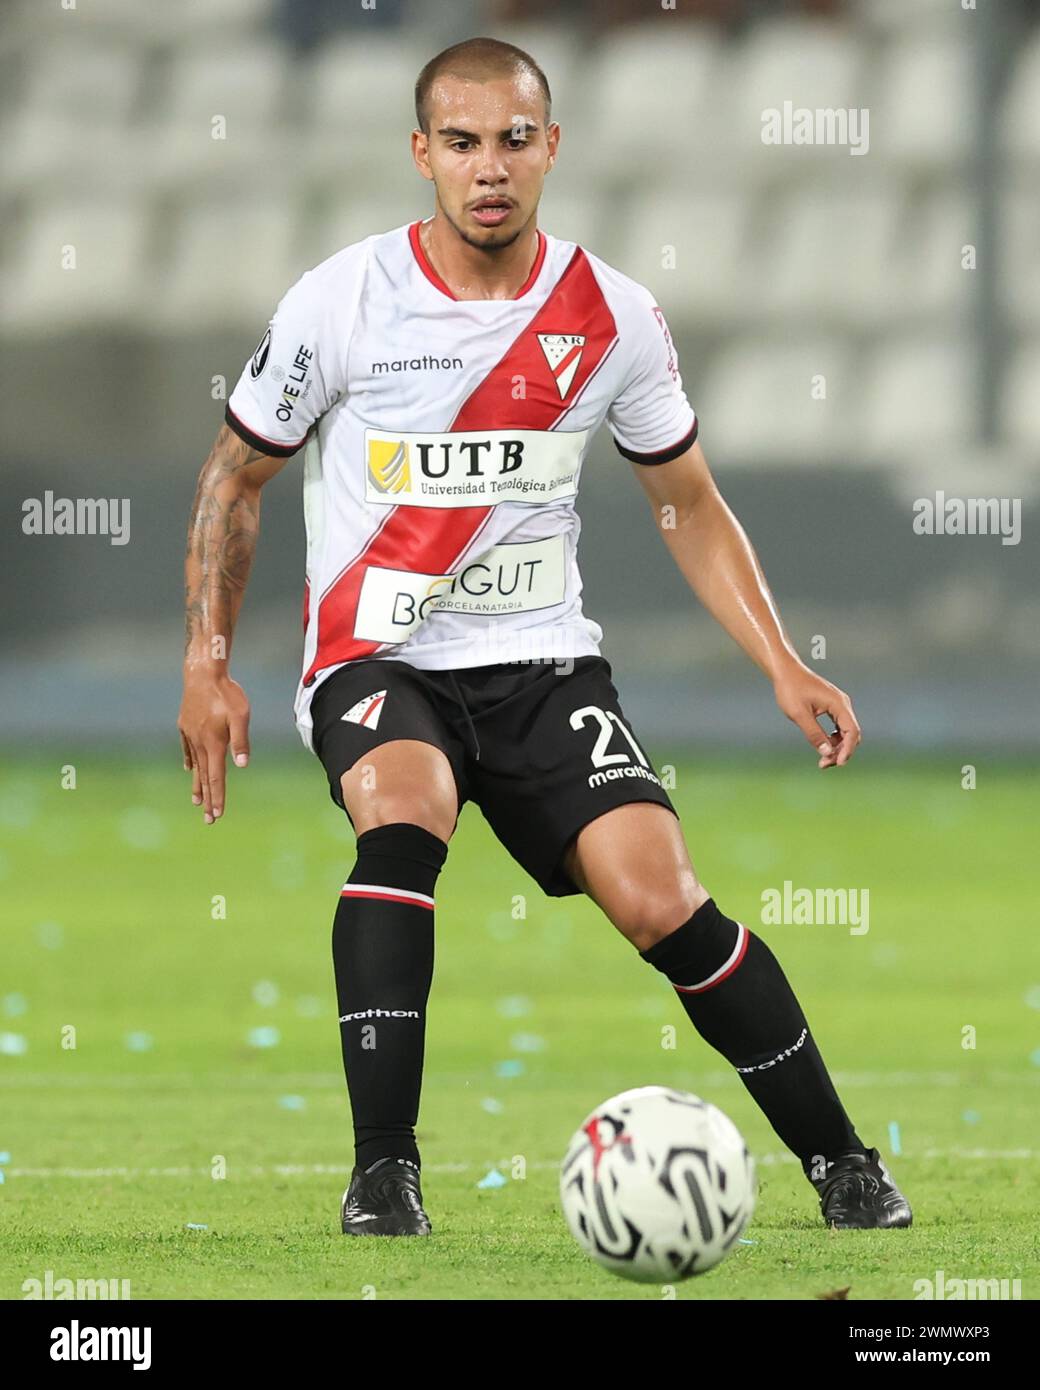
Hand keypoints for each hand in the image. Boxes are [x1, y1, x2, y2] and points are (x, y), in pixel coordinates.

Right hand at [177, 674, 250, 821]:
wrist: (202, 673)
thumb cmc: (226, 693)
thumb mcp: (240, 715)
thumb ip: (241, 740)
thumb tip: (242, 764)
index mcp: (214, 744)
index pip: (216, 777)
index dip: (218, 796)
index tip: (218, 814)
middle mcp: (200, 743)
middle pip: (204, 777)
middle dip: (207, 800)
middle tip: (208, 820)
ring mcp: (190, 735)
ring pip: (194, 766)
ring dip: (197, 785)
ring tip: (196, 802)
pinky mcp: (185, 725)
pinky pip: (187, 749)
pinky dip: (189, 762)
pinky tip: (188, 770)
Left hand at [773, 664, 861, 768]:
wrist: (785, 671)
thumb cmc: (790, 689)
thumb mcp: (799, 714)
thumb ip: (813, 734)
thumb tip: (827, 753)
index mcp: (838, 704)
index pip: (852, 731)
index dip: (847, 749)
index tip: (838, 763)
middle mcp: (842, 704)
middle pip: (851, 734)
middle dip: (841, 751)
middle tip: (823, 764)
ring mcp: (838, 705)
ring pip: (845, 732)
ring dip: (837, 747)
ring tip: (822, 760)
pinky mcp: (832, 707)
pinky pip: (838, 727)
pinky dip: (833, 739)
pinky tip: (822, 746)